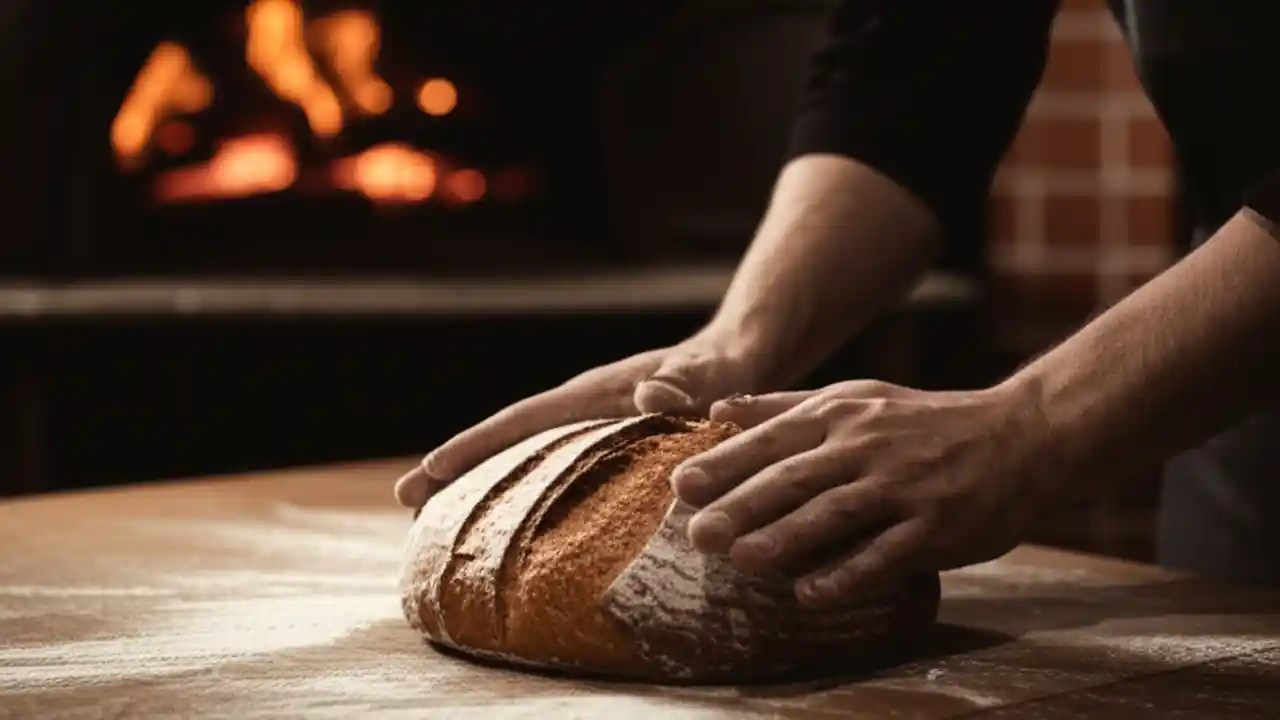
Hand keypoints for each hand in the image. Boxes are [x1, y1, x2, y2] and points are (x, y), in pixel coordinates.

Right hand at [394, 330, 762, 508]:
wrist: (741, 358)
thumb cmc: (727, 368)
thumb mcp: (714, 376)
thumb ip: (688, 384)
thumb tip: (653, 395)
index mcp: (595, 393)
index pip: (522, 420)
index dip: (474, 446)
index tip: (427, 472)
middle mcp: (582, 408)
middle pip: (507, 439)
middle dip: (457, 465)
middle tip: (405, 503)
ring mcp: (590, 426)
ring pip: (525, 455)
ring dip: (483, 482)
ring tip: (434, 519)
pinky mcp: (604, 443)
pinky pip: (553, 467)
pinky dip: (522, 490)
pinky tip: (507, 524)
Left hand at [670, 379, 1063, 607]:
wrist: (1020, 435)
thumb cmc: (925, 421)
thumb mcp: (857, 397)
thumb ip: (787, 406)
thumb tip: (717, 411)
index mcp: (845, 413)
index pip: (775, 436)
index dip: (727, 461)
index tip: (683, 484)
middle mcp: (870, 446)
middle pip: (796, 478)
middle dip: (743, 506)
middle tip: (696, 533)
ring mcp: (906, 487)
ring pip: (835, 514)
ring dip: (786, 538)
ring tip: (741, 559)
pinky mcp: (938, 526)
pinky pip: (886, 555)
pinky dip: (847, 574)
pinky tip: (811, 594)